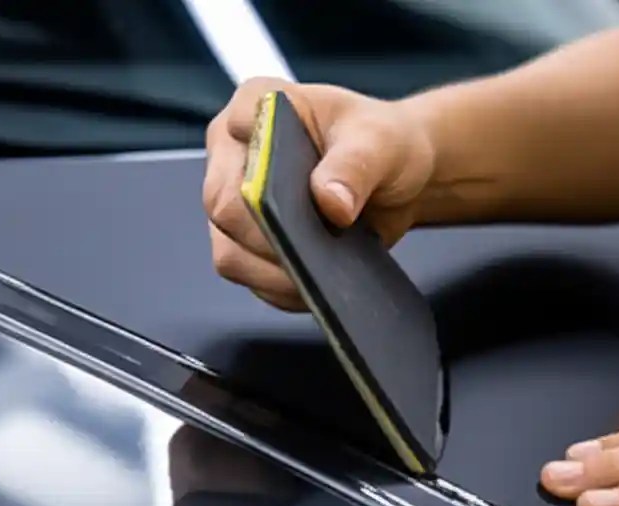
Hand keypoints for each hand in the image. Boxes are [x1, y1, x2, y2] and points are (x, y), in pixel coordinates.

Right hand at [203, 77, 436, 310]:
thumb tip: (330, 204)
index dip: (259, 165)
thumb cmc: (381, 144)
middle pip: (224, 206)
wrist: (394, 181)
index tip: (289, 193)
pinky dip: (284, 288)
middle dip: (271, 235)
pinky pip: (252, 278)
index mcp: (257, 104)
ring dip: (275, 271)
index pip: (239, 131)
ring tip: (322, 274)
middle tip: (316, 251)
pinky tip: (318, 285)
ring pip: (230, 252)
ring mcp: (235, 202)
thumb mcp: (381, 143)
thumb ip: (356, 165)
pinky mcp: (247, 243)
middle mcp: (233, 153)